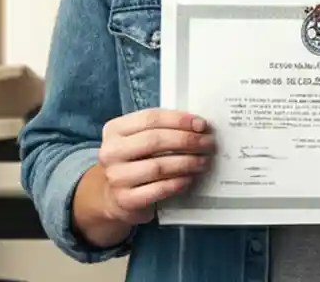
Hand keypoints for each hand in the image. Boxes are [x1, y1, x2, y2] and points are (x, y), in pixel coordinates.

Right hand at [97, 108, 215, 224]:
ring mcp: (116, 177)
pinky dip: (178, 183)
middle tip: (208, 143)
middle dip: (186, 140)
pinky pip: (158, 189)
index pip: (150, 118)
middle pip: (154, 140)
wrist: (113, 196)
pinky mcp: (126, 200)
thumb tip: (197, 125)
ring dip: (186, 163)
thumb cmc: (134, 161)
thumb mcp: (138, 139)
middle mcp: (111, 152)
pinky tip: (189, 179)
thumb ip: (160, 129)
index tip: (201, 124)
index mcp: (115, 130)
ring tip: (203, 161)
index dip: (178, 120)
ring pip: (158, 166)